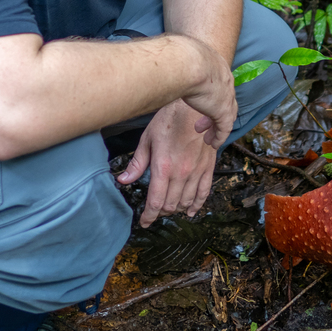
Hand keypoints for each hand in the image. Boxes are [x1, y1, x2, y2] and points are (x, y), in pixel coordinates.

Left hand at [116, 100, 218, 226]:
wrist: (194, 108)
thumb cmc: (169, 120)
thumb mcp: (147, 139)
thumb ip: (137, 164)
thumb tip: (123, 180)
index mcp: (163, 167)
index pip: (156, 202)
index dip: (149, 216)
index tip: (144, 222)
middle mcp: (181, 173)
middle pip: (171, 205)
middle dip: (161, 212)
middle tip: (154, 211)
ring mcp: (196, 171)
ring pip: (186, 201)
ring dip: (176, 209)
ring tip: (169, 209)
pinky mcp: (208, 167)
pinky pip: (204, 192)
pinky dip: (197, 204)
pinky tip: (191, 210)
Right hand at [176, 36, 237, 148]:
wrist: (188, 62)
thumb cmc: (178, 57)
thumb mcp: (181, 58)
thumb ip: (176, 63)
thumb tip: (162, 62)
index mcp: (216, 64)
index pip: (219, 82)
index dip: (211, 94)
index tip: (203, 101)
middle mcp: (225, 79)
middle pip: (225, 99)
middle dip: (215, 111)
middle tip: (204, 121)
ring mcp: (226, 96)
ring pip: (226, 115)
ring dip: (215, 126)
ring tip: (205, 136)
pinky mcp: (223, 111)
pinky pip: (224, 128)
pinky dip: (218, 137)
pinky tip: (211, 143)